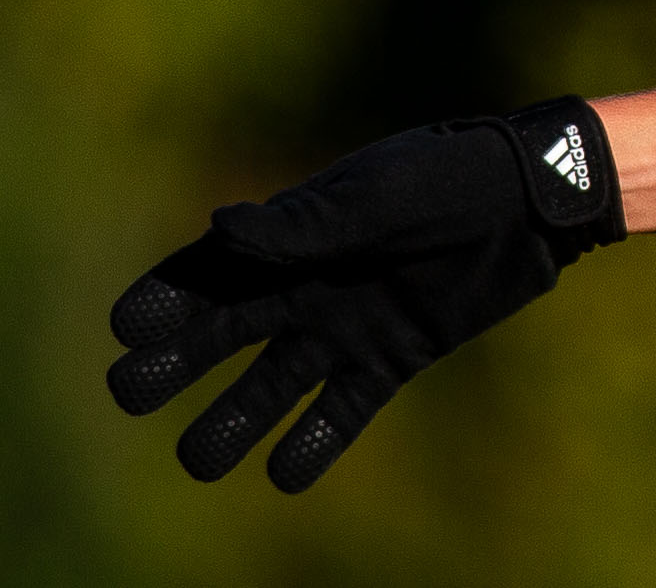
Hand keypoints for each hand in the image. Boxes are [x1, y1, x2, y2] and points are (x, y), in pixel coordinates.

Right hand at [105, 97, 621, 490]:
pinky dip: (310, 446)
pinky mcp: (387, 361)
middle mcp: (300, 288)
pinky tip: (283, 474)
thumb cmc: (445, 181)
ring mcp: (341, 328)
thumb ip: (300, 226)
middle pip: (217, 336)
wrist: (527, 202)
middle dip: (170, 365)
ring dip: (231, 422)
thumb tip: (218, 228)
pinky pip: (337, 414)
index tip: (128, 328)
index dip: (162, 300)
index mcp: (286, 236)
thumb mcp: (374, 198)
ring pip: (267, 388)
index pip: (204, 274)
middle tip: (130, 392)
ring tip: (197, 458)